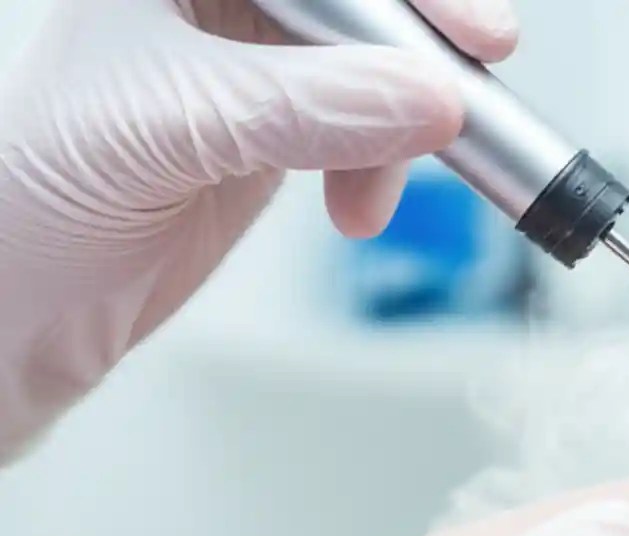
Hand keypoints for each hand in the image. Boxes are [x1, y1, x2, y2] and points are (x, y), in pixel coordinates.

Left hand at [0, 0, 517, 460]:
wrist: (23, 299)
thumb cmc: (35, 190)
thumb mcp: (171, 125)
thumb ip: (307, 106)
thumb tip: (430, 98)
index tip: (471, 36)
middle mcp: (220, 4)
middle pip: (363, 8)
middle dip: (417, 56)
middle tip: (465, 98)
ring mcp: (254, 68)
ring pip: (376, 70)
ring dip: (399, 134)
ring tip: (371, 193)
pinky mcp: (280, 129)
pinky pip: (366, 129)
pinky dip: (381, 170)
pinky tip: (357, 206)